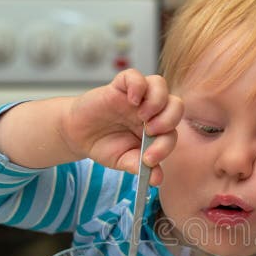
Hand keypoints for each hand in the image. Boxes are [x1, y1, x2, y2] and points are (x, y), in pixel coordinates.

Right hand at [61, 69, 181, 184]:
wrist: (79, 135)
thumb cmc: (105, 145)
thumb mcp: (123, 160)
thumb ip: (140, 167)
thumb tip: (156, 180)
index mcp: (156, 129)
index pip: (171, 133)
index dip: (165, 147)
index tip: (149, 159)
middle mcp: (151, 110)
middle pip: (176, 105)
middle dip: (169, 119)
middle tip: (150, 132)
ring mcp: (137, 97)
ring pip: (159, 84)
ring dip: (157, 101)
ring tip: (142, 116)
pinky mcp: (120, 86)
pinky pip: (134, 76)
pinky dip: (137, 85)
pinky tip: (131, 100)